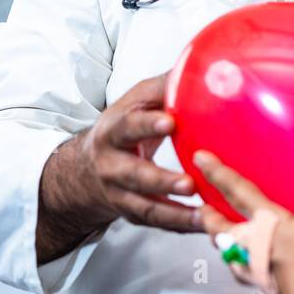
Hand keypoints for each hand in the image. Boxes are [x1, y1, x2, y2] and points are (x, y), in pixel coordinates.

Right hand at [37, 74, 198, 259]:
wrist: (86, 169)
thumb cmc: (123, 127)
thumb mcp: (135, 103)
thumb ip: (162, 88)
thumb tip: (199, 66)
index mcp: (113, 131)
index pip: (128, 126)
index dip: (146, 124)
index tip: (169, 122)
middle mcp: (113, 166)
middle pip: (134, 175)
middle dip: (161, 180)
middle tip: (189, 183)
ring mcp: (121, 194)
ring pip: (147, 207)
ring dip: (176, 213)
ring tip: (205, 216)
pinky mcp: (134, 214)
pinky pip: (159, 223)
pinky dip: (181, 226)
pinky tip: (207, 226)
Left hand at [196, 130, 293, 293]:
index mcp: (265, 223)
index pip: (236, 191)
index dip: (217, 173)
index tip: (197, 157)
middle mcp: (252, 246)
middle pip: (221, 228)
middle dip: (208, 216)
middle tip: (199, 208)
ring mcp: (256, 272)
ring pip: (230, 253)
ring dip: (222, 242)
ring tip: (222, 236)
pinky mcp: (266, 291)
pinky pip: (247, 274)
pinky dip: (244, 266)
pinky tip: (254, 268)